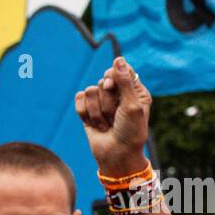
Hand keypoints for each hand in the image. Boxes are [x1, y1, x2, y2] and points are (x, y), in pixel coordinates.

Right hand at [74, 56, 151, 177]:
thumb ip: (124, 82)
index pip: (119, 69)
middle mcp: (119, 94)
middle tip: (115, 116)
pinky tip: (95, 125)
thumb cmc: (131, 133)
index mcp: (135, 91)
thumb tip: (119, 59)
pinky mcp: (88, 109)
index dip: (112, 77)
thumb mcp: (132, 106)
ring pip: (89, 91)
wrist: (117, 155)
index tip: (113, 88)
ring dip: (98, 112)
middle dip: (107, 101)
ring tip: (108, 125)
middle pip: (102, 80)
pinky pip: (78, 99)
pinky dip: (85, 114)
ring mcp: (103, 102)